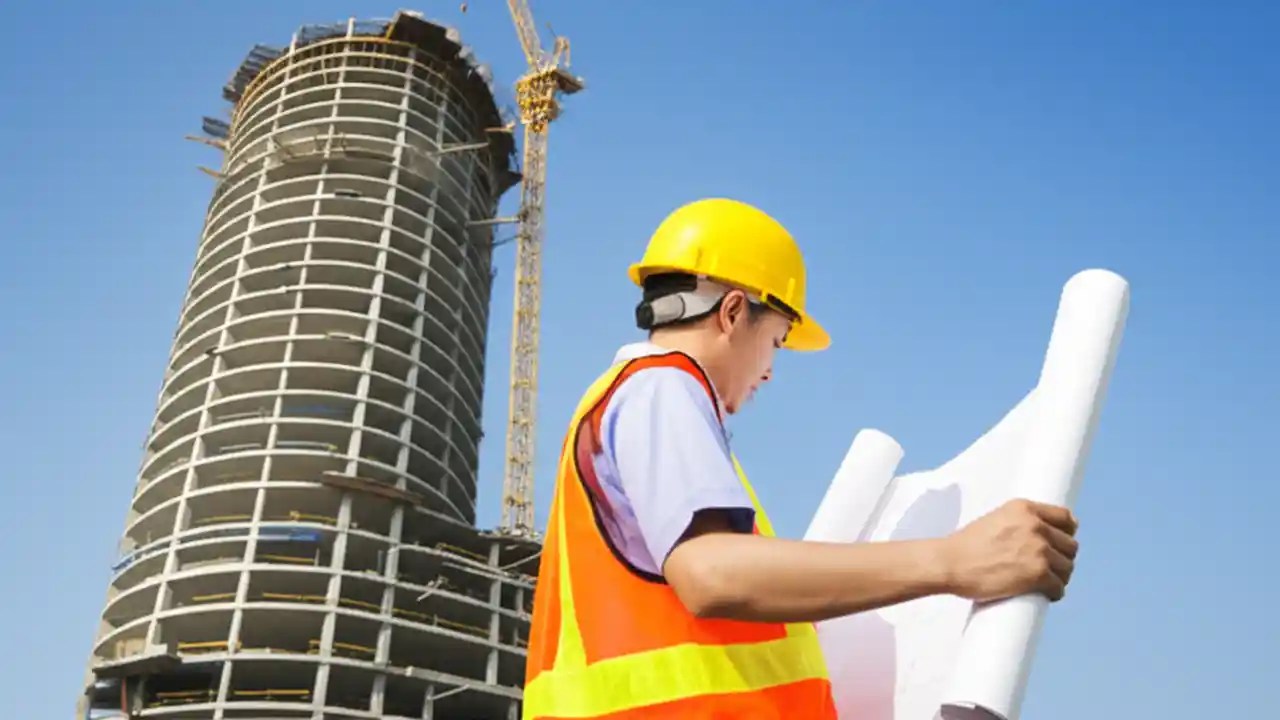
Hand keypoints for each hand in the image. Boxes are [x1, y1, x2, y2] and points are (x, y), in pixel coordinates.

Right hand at [939, 499, 1078, 602]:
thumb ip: (1018, 523)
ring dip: (1060, 576)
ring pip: (1067, 567)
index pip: (1065, 518)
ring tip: (1048, 582)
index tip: (1060, 542)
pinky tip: (1047, 594)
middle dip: (1062, 557)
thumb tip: (1034, 539)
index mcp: (1025, 509)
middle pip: (1070, 545)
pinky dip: (1055, 593)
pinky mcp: (1038, 574)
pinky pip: (1059, 587)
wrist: (950, 563)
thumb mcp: (995, 520)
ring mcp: (1039, 550)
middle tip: (1051, 567)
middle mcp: (1035, 526)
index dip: (1066, 532)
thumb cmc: (966, 545)